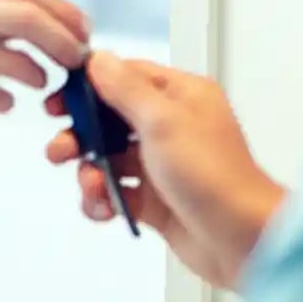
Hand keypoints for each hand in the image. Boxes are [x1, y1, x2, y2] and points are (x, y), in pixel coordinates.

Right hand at [0, 0, 89, 128]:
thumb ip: (8, 14)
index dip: (65, 13)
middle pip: (26, 19)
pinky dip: (6, 100)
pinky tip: (4, 100)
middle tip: (78, 61)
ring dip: (38, 74)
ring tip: (41, 82)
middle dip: (62, 41)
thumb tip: (71, 26)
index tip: (85, 33)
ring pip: (13, 60)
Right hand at [45, 51, 285, 288]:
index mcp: (181, 96)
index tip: (59, 101)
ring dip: (90, 173)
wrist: (243, 241)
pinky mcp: (157, 200)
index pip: (125, 77)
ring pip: (109, 159)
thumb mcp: (163, 121)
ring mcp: (163, 164)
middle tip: (61, 151)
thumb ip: (125, 89)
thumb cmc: (214, 176)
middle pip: (110, 120)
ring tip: (92, 187)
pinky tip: (105, 208)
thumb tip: (99, 60)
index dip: (88, 87)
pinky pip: (117, 193)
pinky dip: (104, 200)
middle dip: (81, 136)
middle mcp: (172, 126)